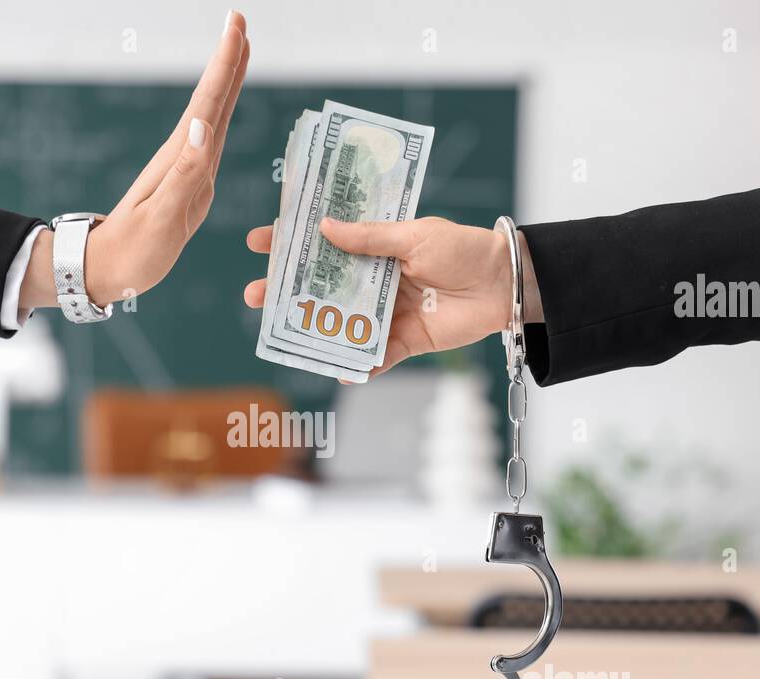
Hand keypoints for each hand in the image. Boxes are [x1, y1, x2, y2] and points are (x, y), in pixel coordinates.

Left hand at [22, 11, 248, 308]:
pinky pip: (211, 141)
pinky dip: (220, 118)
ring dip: (226, 84)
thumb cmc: (132, 252)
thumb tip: (204, 126)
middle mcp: (184, 158)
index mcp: (180, 160)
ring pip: (212, 116)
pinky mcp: (189, 185)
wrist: (106, 271)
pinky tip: (221, 114)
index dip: (225, 66)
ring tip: (239, 51)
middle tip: (240, 22)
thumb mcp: (160, 218)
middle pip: (211, 101)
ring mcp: (186, 170)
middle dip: (228, 62)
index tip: (237, 27)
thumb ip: (184, 175)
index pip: (208, 105)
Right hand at [243, 215, 542, 377]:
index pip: (325, 241)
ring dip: (312, 329)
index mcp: (376, 247)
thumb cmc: (463, 250)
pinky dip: (357, 365)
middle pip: (321, 286)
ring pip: (340, 323)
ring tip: (284, 332)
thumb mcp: (414, 235)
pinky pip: (373, 357)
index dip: (291, 241)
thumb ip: (370, 237)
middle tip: (255, 296)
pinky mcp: (403, 342)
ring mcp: (386, 312)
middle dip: (286, 291)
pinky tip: (338, 368)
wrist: (504, 285)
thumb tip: (324, 229)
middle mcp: (375, 280)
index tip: (260, 241)